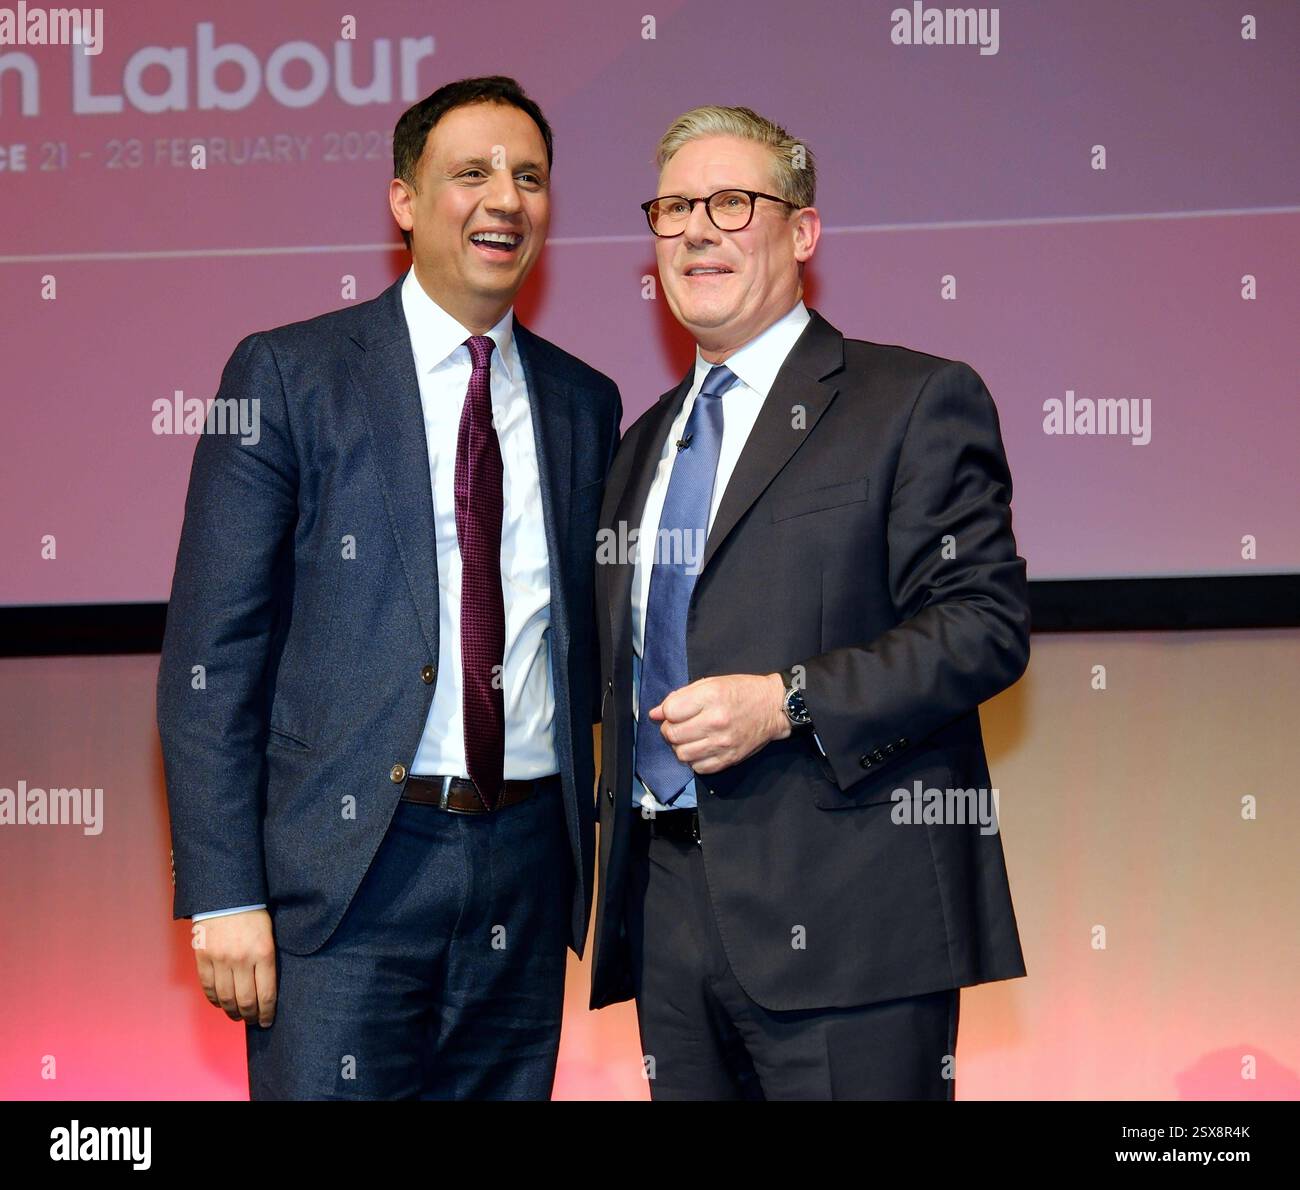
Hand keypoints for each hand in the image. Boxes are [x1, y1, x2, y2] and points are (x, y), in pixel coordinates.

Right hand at [191, 908, 276, 1027]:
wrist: (226, 896)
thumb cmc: (254, 914)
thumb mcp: (270, 934)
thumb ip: (268, 960)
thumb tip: (268, 989)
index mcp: (264, 952)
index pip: (267, 994)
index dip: (267, 1012)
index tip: (268, 1021)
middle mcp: (242, 959)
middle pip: (246, 1001)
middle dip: (251, 1016)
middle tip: (254, 1021)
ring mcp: (221, 960)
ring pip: (226, 998)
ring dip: (232, 1012)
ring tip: (238, 1015)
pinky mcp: (204, 959)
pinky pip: (209, 988)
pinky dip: (215, 1001)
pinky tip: (221, 1004)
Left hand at [649, 673, 789, 774]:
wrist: (773, 707)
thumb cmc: (742, 691)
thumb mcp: (711, 683)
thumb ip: (681, 697)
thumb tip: (655, 713)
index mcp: (711, 696)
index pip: (670, 711)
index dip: (667, 711)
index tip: (674, 711)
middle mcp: (716, 721)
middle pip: (672, 734)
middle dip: (669, 730)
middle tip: (678, 726)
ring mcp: (723, 743)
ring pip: (682, 754)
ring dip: (680, 746)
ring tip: (689, 738)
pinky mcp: (729, 759)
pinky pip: (698, 768)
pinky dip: (694, 759)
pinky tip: (701, 748)